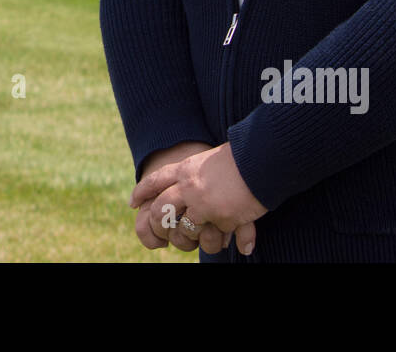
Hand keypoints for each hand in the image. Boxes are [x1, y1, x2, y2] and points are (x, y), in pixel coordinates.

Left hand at [131, 143, 268, 254]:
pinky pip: (213, 236)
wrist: (261, 158)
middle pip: (160, 209)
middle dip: (157, 223)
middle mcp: (188, 186)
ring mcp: (202, 204)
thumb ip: (197, 174)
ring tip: (193, 240)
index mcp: (186, 168)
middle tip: (160, 232)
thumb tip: (188, 183)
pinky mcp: (220, 218)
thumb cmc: (243, 156)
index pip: (156, 180)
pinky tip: (229, 237)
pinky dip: (220, 239)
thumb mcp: (212, 159)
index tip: (133, 203)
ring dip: (187, 238)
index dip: (142, 192)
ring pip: (182, 229)